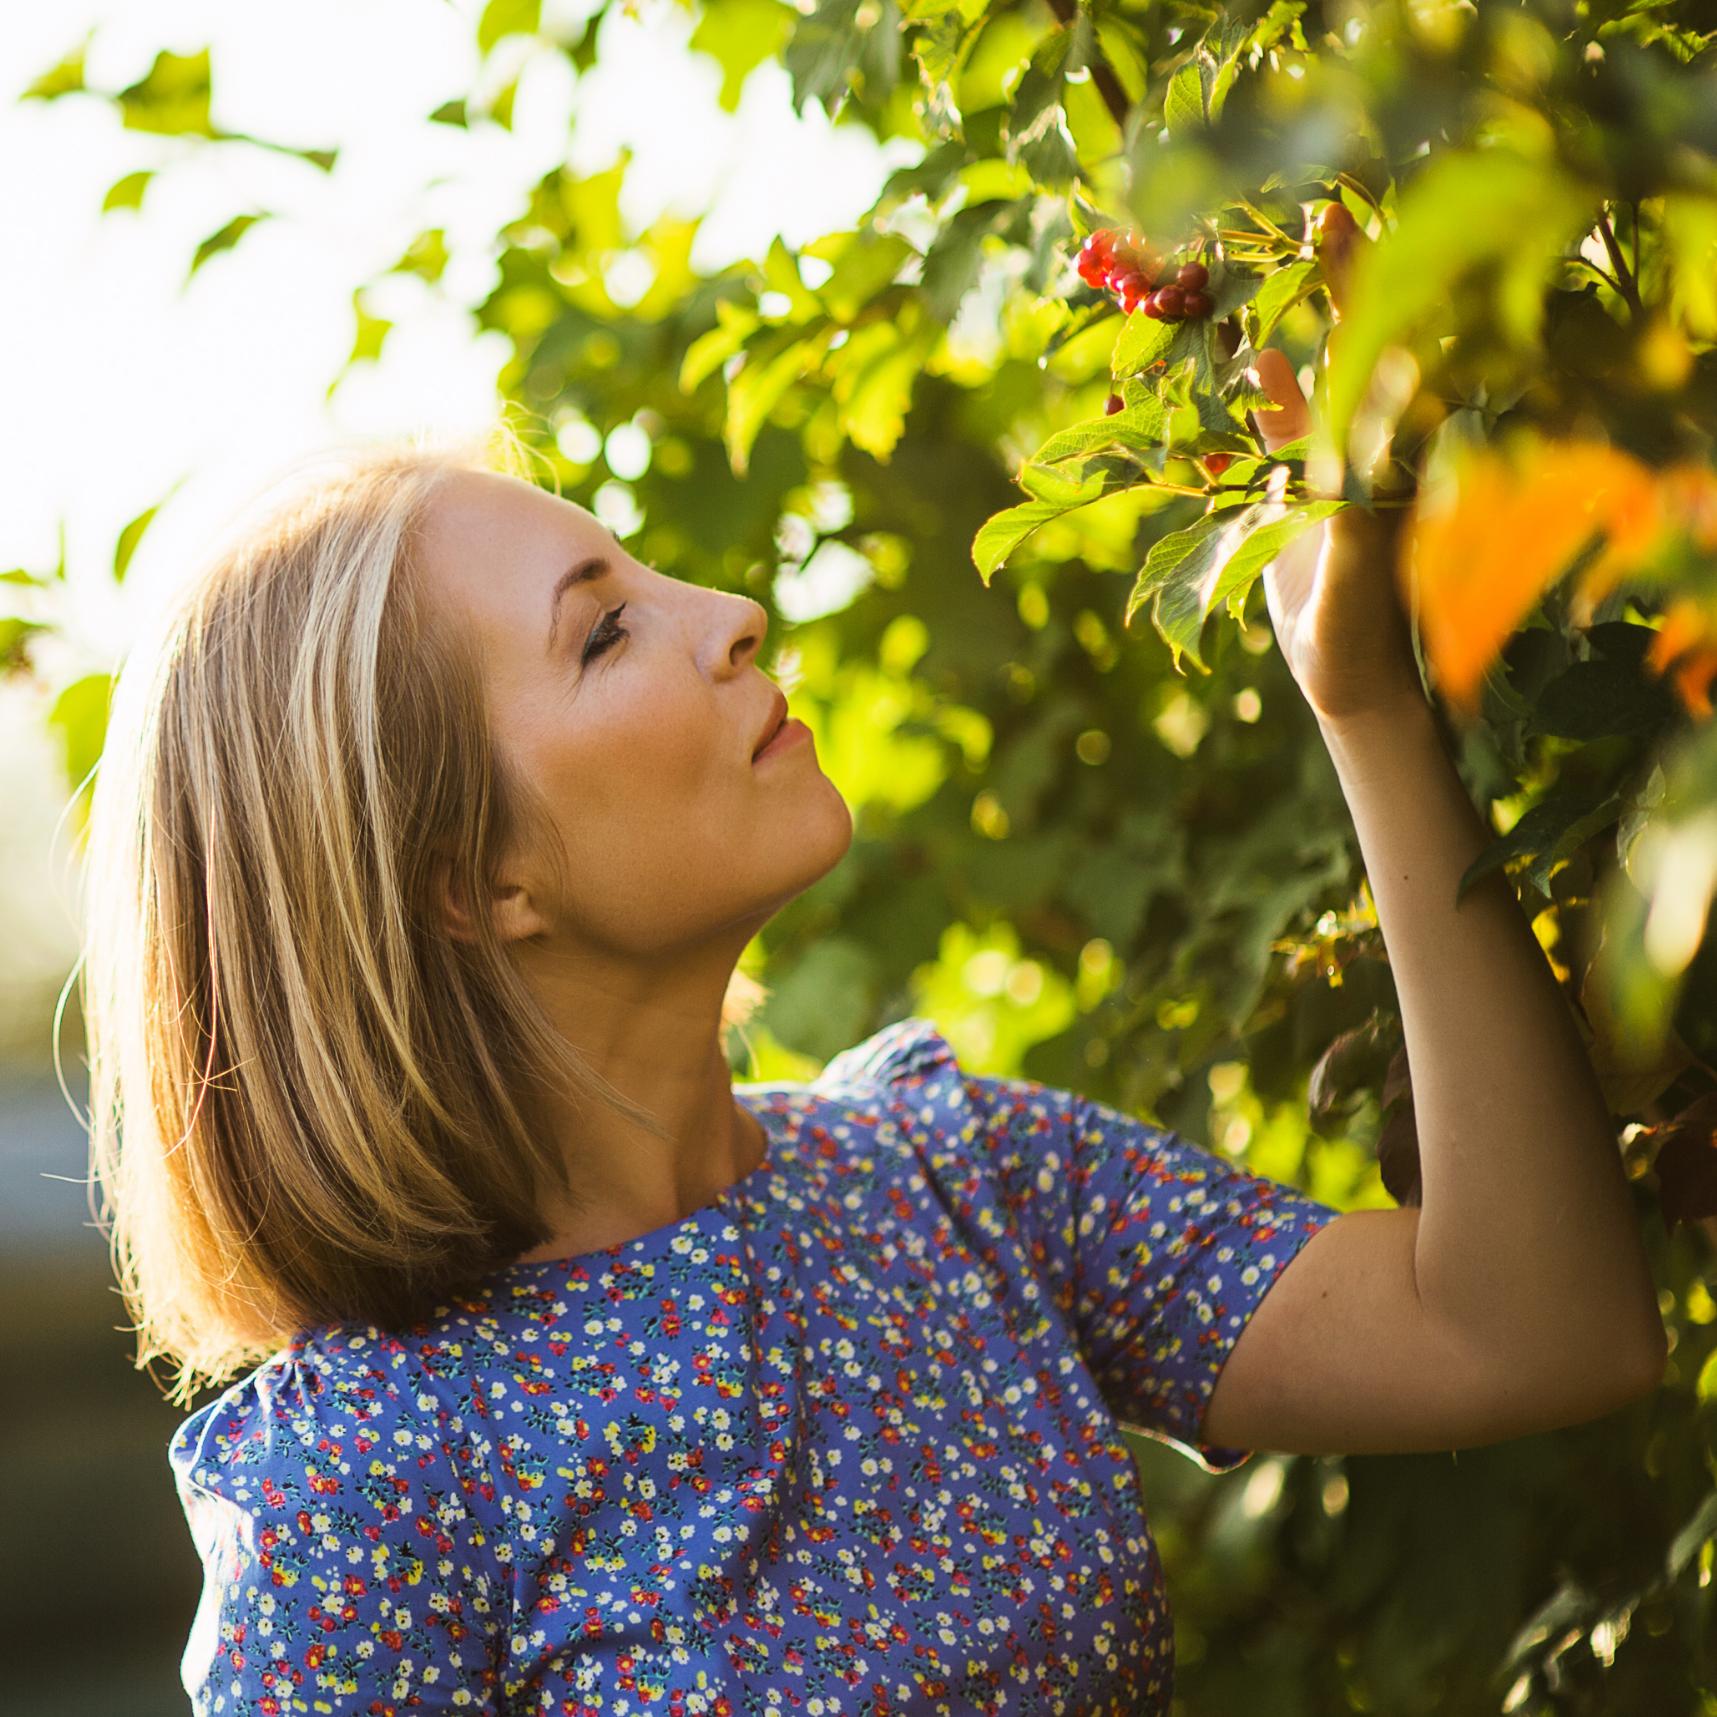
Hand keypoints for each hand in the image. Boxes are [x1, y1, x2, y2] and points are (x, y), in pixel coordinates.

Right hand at [1247, 203, 1423, 726]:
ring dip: (1274, 333)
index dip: (1357, 290)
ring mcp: (1320, 467)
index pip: (1371, 356)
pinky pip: (1257, 437)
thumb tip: (1339, 462)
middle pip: (1343, 349)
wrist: (1349, 682)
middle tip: (1317, 213)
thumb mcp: (1352, 586)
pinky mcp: (1285, 495)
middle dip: (1332, 284)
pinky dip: (1238, 401)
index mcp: (1383, 460)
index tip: (1336, 230)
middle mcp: (1358, 450)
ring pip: (1296, 385)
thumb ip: (1346, 523)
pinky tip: (1225, 357)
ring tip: (1249, 272)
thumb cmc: (1358, 639)